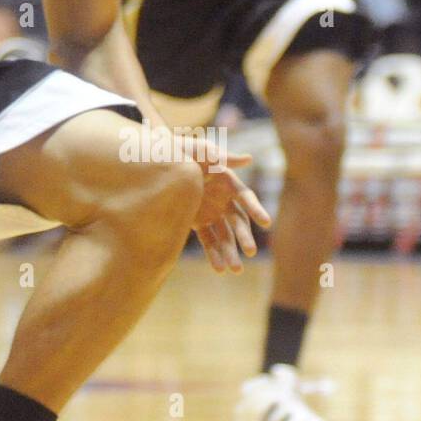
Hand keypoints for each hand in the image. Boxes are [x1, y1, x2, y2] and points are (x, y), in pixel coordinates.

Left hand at [181, 145, 271, 273]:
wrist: (154, 164)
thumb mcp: (196, 151)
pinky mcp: (198, 223)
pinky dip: (214, 254)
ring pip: (225, 235)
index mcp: (226, 181)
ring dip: (231, 251)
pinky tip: (219, 269)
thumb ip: (219, 155)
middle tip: (251, 252)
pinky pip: (208, 240)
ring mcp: (211, 213)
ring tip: (235, 269)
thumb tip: (249, 158)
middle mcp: (222, 199)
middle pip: (237, 221)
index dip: (256, 209)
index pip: (245, 197)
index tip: (266, 223)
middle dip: (244, 236)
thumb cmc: (178, 152)